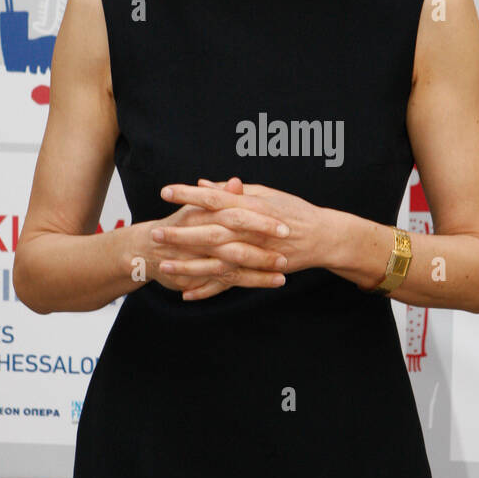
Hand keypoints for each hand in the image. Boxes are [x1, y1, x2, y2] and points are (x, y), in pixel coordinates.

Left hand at [155, 177, 331, 298]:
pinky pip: (230, 283)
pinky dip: (208, 289)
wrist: (324, 237)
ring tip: (163, 264)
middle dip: (181, 233)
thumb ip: (234, 191)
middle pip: (211, 231)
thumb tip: (204, 184)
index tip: (166, 191)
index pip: (216, 198)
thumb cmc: (294, 211)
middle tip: (154, 233)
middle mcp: (252, 230)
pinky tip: (186, 292)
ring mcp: (255, 253)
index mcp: (252, 206)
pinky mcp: (259, 272)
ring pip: (217, 260)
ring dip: (189, 263)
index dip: (190, 195)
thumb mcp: (266, 194)